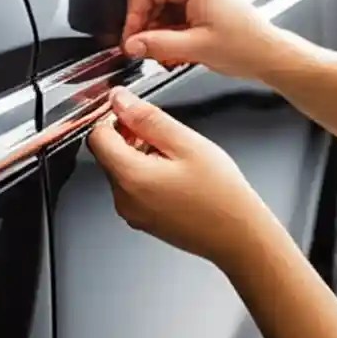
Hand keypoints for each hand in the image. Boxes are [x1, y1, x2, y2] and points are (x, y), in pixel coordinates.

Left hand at [86, 87, 274, 266]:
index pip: (96, 136)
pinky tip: (174, 175)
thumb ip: (147, 118)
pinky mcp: (141, 220)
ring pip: (120, 169)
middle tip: (162, 135)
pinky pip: (131, 188)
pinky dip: (145, 174)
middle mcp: (123, 198)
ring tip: (174, 157)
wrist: (240, 237)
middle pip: (107, 154)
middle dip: (127, 137)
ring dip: (138, 155)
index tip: (134, 113)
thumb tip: (119, 100)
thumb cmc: (221, 195)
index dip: (112, 118)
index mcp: (130, 177)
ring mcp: (131, 212)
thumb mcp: (186, 143)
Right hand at [122, 0, 291, 79]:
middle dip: (143, 24)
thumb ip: (157, 44)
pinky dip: (165, 29)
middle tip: (145, 49)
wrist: (268, 54)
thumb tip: (130, 43)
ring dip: (154, 30)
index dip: (132, 15)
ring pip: (155, 4)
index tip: (132, 39)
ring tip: (165, 51)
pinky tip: (174, 45)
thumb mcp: (196, 48)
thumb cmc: (247, 46)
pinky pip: (166, 8)